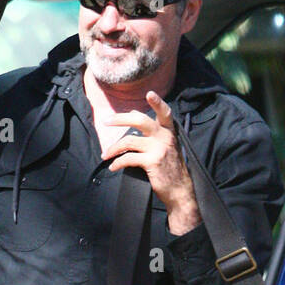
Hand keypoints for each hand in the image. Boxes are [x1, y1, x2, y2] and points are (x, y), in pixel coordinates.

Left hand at [101, 91, 201, 234]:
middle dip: (120, 119)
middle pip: (139, 120)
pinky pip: (128, 158)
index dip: (157, 102)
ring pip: (129, 140)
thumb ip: (151, 130)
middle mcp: (164, 137)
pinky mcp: (152, 161)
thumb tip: (133, 113)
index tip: (149, 94)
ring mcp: (158, 148)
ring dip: (113, 148)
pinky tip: (113, 167)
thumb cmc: (170, 169)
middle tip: (106, 121)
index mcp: (169, 131)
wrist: (180, 191)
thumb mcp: (165, 146)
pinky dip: (117, 163)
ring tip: (105, 155)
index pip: (164, 112)